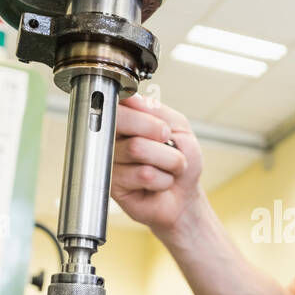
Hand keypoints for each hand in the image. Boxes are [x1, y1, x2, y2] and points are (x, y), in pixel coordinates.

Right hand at [112, 93, 201, 234]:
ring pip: (137, 148)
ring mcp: (110, 161)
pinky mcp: (114, 185)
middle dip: (155, 131)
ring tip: (169, 167)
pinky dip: (163, 179)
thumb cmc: (181, 160)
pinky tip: (160, 183)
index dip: (144, 112)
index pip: (120, 102)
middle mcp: (113, 138)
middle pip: (122, 121)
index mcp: (126, 118)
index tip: (162, 127)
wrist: (184, 197)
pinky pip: (143, 174)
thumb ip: (157, 109)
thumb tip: (131, 98)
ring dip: (168, 159)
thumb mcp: (179, 126)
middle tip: (168, 142)